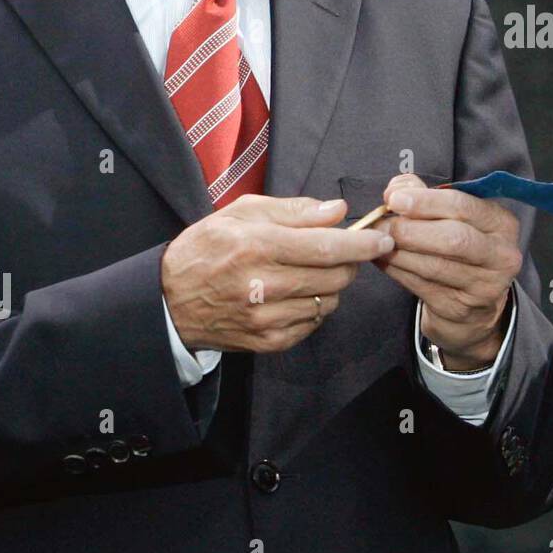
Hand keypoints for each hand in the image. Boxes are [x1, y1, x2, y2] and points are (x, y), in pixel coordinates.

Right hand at [161, 194, 393, 353]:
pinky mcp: (268, 341)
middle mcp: (263, 285)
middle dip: (350, 261)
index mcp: (257, 246)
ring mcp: (266, 318)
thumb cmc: (208, 248)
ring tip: (311, 271)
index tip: (383, 238)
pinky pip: (313, 323)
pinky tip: (296, 293)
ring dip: (332, 285)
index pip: (327, 246)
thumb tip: (338, 211)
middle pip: (336, 276)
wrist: (169, 301)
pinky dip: (315, 306)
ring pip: (329, 301)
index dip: (362, 243)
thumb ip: (294, 211)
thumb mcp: (242, 213)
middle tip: (344, 250)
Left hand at [379, 174, 521, 369]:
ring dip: (397, 252)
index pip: (463, 206)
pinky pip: (421, 286)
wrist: (474, 304)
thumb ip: (424, 195)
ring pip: (434, 265)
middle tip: (381, 225)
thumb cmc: (460, 247)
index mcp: (501, 222)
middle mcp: (500, 254)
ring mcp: (484, 285)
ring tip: (374, 242)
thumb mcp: (453, 216)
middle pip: (453, 239)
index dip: (426, 202)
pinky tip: (382, 260)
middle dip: (411, 230)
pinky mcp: (461, 308)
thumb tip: (396, 190)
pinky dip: (396, 270)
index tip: (394, 199)